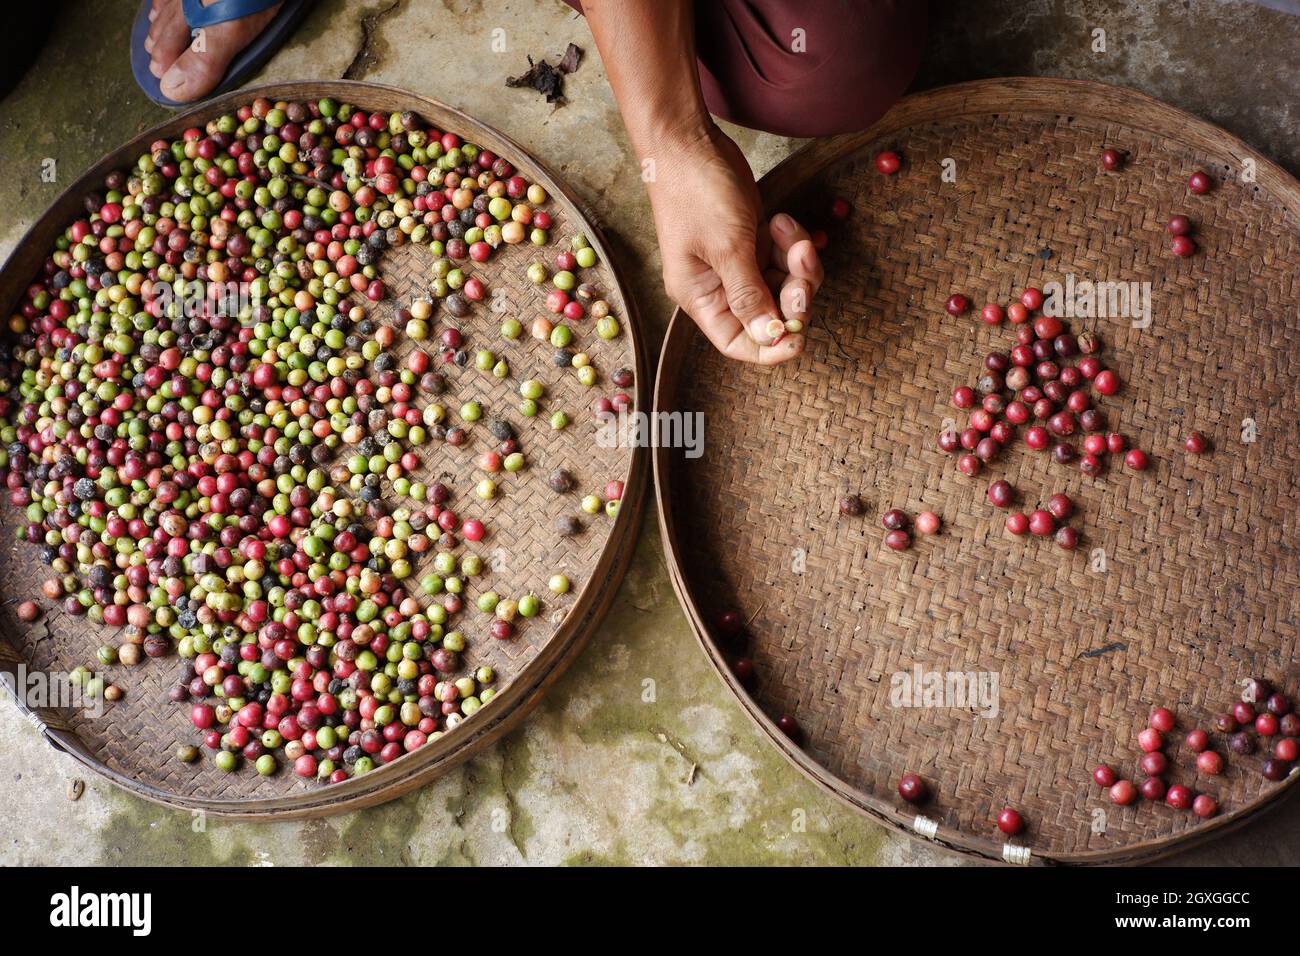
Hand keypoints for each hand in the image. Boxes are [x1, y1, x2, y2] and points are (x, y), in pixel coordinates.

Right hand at [647, 123, 822, 363]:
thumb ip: (750, 295)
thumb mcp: (727, 248)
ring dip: (798, 264)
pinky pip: (783, 259)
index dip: (769, 348)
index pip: (736, 342)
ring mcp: (737, 264)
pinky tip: (784, 220)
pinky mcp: (752, 242)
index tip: (799, 339)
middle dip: (793, 295)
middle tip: (803, 267)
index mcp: (701, 298)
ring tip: (791, 232)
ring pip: (783, 286)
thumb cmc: (696, 193)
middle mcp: (718, 287)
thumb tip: (768, 337)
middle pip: (768, 315)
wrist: (689, 142)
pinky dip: (792, 244)